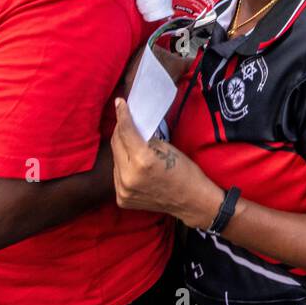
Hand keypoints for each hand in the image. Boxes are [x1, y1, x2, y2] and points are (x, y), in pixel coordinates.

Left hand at [110, 97, 220, 228]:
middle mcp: (129, 177)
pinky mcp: (122, 199)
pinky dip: (123, 166)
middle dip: (120, 130)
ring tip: (132, 144)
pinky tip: (133, 163)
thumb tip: (130, 125)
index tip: (119, 103)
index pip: (126, 132)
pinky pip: (117, 175)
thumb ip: (145, 138)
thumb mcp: (166, 148)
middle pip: (116, 144)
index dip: (122, 115)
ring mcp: (123, 190)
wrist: (191, 201)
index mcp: (143, 161)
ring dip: (122, 149)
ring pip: (115, 160)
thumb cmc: (184, 171)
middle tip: (125, 120)